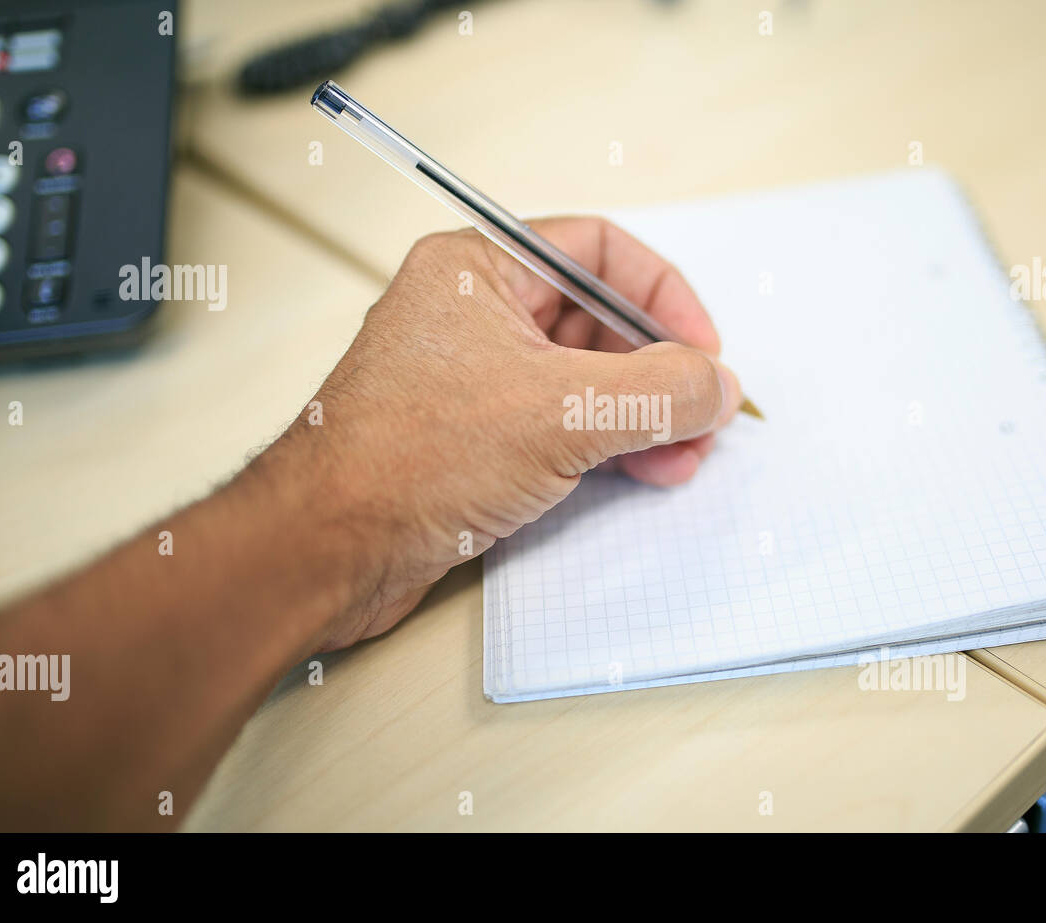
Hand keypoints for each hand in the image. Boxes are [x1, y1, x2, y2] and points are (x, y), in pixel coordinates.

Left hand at [271, 217, 742, 649]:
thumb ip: (657, 391)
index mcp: (477, 269)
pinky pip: (560, 427)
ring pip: (583, 380)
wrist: (327, 551)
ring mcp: (473, 381)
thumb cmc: (410, 460)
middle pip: (597, 319)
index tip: (707, 349)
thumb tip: (718, 383)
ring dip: (642, 416)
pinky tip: (642, 473)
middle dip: (659, 369)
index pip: (597, 251)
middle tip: (703, 416)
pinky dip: (607, 446)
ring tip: (683, 457)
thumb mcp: (561, 413)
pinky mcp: (473, 440)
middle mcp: (473, 316)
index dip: (664, 295)